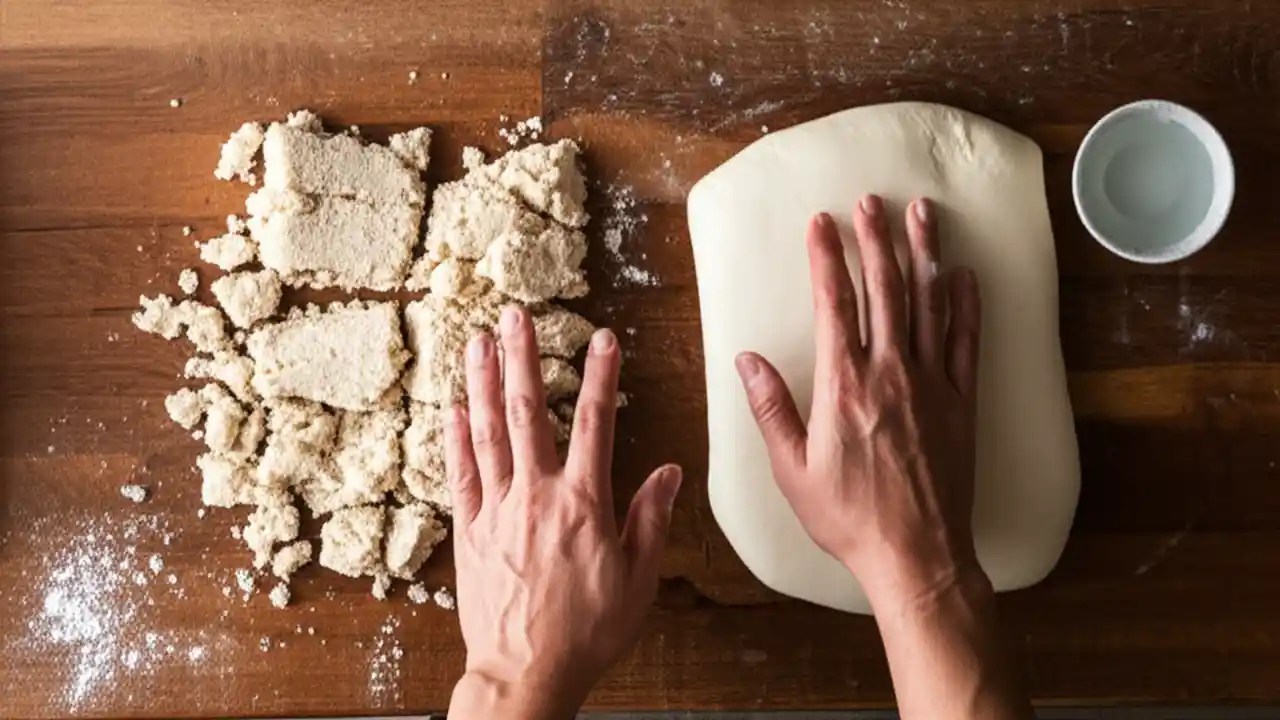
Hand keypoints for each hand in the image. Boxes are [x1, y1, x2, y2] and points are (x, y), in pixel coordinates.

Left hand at [445, 305, 682, 719]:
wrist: (526, 673)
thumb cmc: (585, 632)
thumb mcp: (638, 578)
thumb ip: (651, 518)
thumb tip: (670, 473)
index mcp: (582, 504)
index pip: (593, 423)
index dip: (599, 376)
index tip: (602, 338)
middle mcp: (535, 496)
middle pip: (525, 412)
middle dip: (521, 358)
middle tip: (514, 315)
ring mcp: (496, 511)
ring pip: (485, 433)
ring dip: (480, 383)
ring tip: (476, 341)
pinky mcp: (470, 532)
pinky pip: (460, 475)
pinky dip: (455, 439)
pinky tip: (451, 409)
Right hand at [735, 194, 982, 606]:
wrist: (917, 554)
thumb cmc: (848, 517)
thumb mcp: (792, 469)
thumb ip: (770, 408)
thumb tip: (746, 358)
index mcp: (844, 386)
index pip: (834, 304)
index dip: (827, 257)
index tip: (821, 222)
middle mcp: (891, 374)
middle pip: (884, 290)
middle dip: (875, 239)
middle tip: (871, 201)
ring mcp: (932, 384)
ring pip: (929, 303)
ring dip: (923, 254)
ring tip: (920, 214)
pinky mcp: (962, 402)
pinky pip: (967, 341)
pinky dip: (966, 304)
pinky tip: (964, 274)